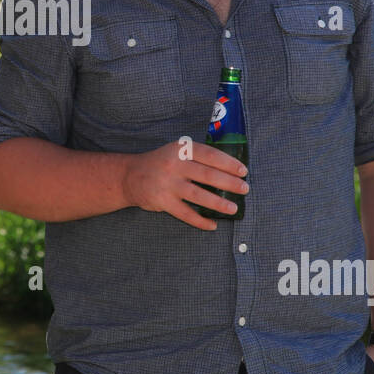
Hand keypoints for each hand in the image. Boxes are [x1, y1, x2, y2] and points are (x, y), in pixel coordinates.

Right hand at [122, 140, 248, 230]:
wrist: (130, 176)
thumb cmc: (161, 163)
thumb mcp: (176, 151)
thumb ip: (197, 156)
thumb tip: (229, 169)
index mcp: (181, 149)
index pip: (210, 154)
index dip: (229, 163)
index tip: (243, 171)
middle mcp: (174, 165)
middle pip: (207, 175)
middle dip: (229, 183)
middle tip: (244, 189)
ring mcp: (168, 184)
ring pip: (198, 195)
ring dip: (218, 203)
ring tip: (233, 208)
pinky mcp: (162, 201)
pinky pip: (185, 213)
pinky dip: (200, 221)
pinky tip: (212, 225)